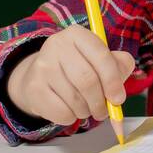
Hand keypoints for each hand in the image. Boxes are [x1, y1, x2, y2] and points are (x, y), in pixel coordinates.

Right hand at [6, 24, 135, 125]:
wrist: (39, 78)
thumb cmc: (78, 68)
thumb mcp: (100, 60)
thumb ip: (118, 67)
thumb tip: (119, 90)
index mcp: (77, 34)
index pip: (101, 56)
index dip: (113, 81)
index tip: (118, 99)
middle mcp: (57, 45)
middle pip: (87, 80)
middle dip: (100, 102)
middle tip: (104, 112)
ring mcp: (42, 66)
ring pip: (75, 99)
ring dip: (87, 111)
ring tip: (86, 108)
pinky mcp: (34, 88)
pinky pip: (62, 112)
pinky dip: (71, 117)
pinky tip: (69, 109)